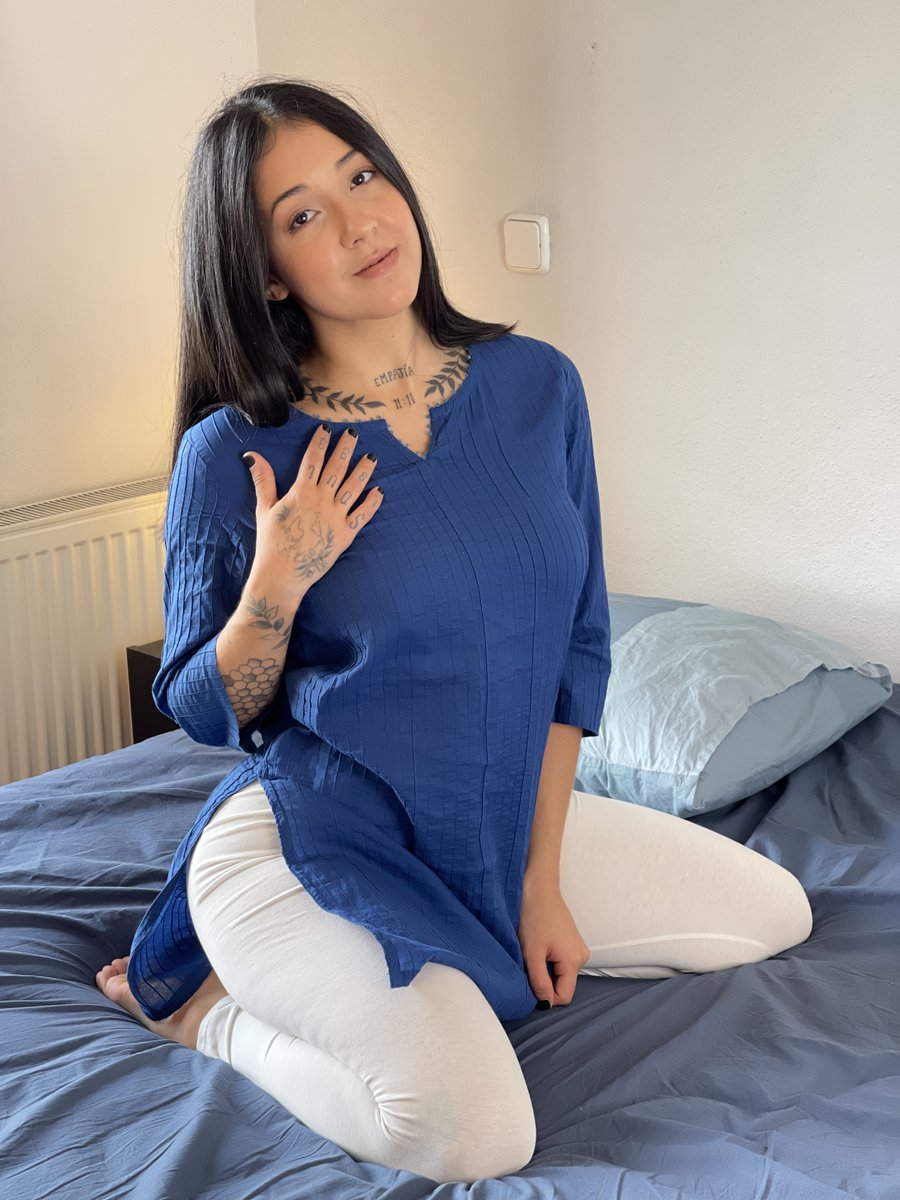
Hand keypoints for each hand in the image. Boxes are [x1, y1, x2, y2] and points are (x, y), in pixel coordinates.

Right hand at [242, 425, 382, 604]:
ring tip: (372, 457)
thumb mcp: (264, 508)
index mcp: (301, 492)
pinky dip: (373, 502)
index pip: (313, 460)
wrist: (282, 574)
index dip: (320, 442)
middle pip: (337, 468)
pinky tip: (380, 491)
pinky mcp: (345, 534)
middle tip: (353, 433)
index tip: (326, 429)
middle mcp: (321, 500)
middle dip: (345, 448)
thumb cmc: (271, 542)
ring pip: (354, 487)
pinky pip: (363, 515)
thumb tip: (251, 455)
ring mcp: (336, 517)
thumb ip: (263, 480)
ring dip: (364, 470)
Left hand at [517, 876, 589, 1007]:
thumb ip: (539, 981)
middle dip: (545, 981)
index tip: (529, 982)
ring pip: (561, 974)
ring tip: (534, 952)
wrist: (539, 888)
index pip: (564, 996)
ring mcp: (578, 948)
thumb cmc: (534, 916)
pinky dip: (549, 960)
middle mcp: (581, 956)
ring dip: (546, 970)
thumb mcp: (532, 953)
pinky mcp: (572, 942)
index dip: (545, 996)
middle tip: (529, 964)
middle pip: (563, 985)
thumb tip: (545, 1004)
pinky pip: (561, 962)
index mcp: (574, 961)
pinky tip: (539, 946)